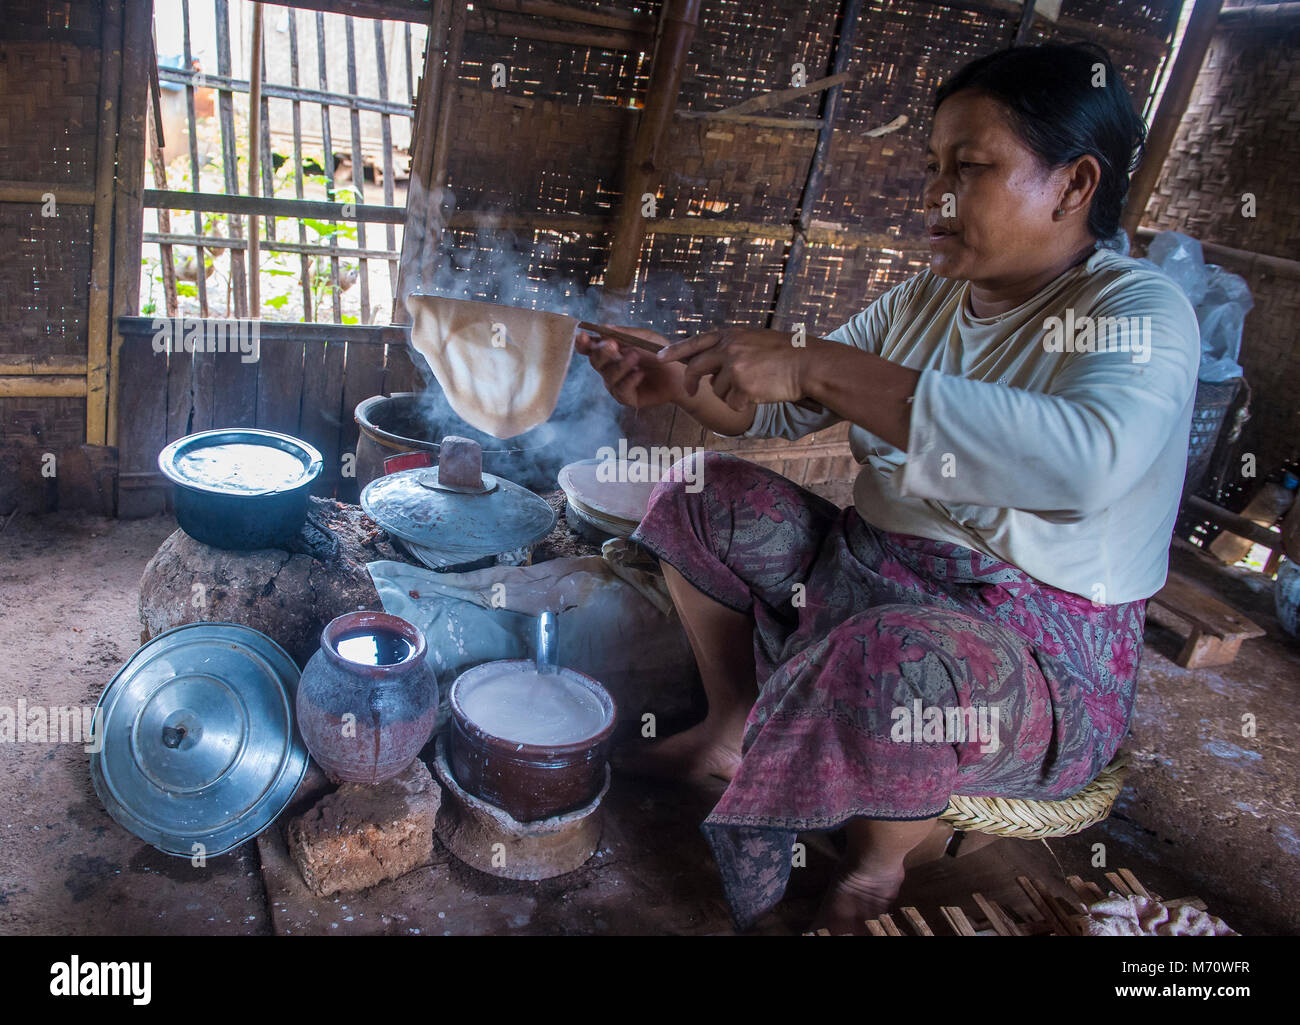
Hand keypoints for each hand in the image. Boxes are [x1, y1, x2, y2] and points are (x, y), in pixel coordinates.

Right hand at [576, 326, 683, 408]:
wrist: (679, 373)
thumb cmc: (660, 353)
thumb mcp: (643, 337)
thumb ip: (624, 333)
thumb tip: (604, 328)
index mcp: (610, 352)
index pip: (589, 348)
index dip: (583, 344)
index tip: (583, 337)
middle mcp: (609, 368)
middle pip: (595, 361)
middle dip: (602, 353)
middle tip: (614, 346)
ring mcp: (616, 384)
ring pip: (608, 375)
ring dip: (620, 365)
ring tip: (636, 357)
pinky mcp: (626, 398)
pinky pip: (621, 390)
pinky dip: (629, 380)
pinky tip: (640, 373)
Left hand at [657, 328, 817, 410]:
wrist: (808, 364)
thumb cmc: (786, 354)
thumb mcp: (754, 341)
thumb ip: (731, 349)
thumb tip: (710, 368)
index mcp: (731, 335)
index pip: (696, 342)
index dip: (675, 350)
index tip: (659, 357)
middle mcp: (729, 348)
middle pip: (696, 368)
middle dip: (689, 383)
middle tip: (689, 392)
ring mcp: (735, 367)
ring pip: (717, 390)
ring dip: (731, 394)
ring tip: (755, 385)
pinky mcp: (742, 387)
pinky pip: (732, 403)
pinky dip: (743, 404)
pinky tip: (760, 394)